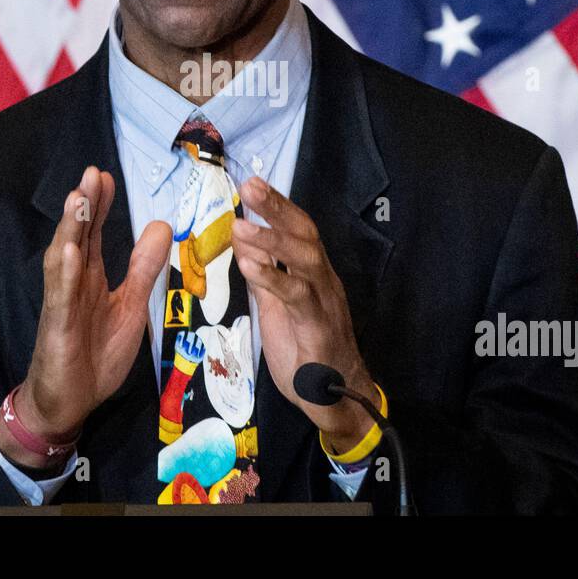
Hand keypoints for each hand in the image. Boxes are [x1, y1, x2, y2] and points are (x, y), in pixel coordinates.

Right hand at [0, 166, 170, 467]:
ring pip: (64, 258)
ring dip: (69, 228)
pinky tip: (68, 250)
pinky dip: (64, 272)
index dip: (99, 205)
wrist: (70, 400)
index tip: (105, 176)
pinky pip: (60, 296)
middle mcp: (72, 282)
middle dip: (84, 205)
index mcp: (89, 277)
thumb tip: (162, 226)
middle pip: (78, 236)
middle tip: (92, 173)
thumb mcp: (131, 305)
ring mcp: (62, 302)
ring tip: (76, 198)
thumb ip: (143, 267)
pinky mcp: (57, 325)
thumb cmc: (95, 352)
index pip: (93, 232)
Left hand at [231, 176, 380, 453]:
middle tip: (250, 185)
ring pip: (304, 260)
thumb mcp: (278, 308)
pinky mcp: (318, 326)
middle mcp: (323, 280)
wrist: (336, 395)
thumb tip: (245, 243)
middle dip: (278, 208)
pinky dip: (272, 278)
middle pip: (305, 234)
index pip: (298, 229)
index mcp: (313, 273)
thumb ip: (265, 276)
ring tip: (240, 225)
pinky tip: (249, 266)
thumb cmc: (306, 350)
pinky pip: (297, 296)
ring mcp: (324, 301)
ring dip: (271, 240)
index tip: (252, 183)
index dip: (278, 205)